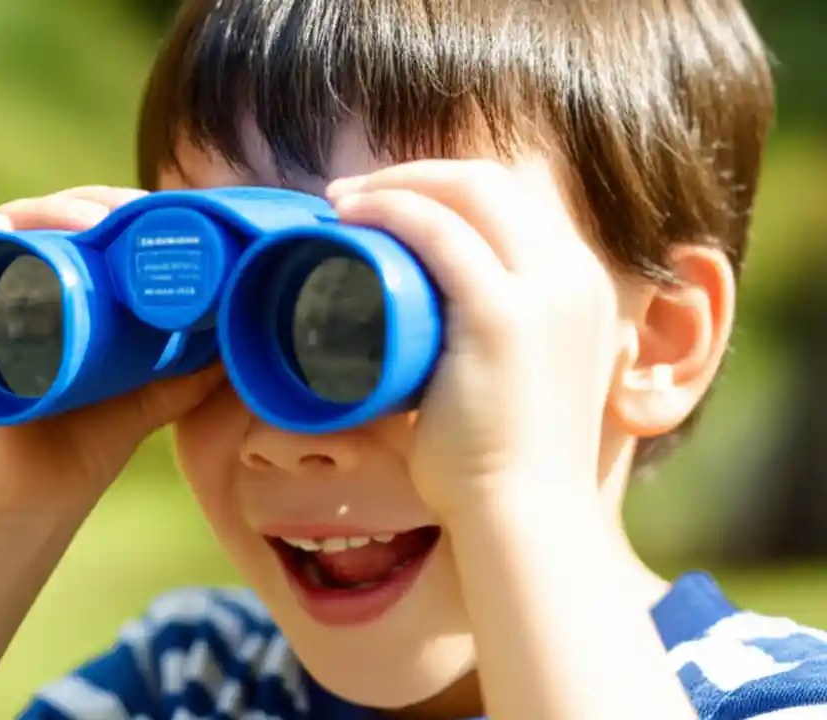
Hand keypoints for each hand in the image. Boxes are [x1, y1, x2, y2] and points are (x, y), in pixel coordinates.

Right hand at [0, 186, 225, 512]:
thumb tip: (243, 335)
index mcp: (61, 288)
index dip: (126, 207)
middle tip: (143, 214)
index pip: (89, 224)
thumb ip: (191, 369)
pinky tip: (11, 233)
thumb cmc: (81, 447)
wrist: (27, 506)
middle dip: (98, 204)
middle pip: (51, 215)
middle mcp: (18, 282)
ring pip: (8, 226)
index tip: (172, 211)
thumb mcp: (149, 396)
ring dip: (49, 213)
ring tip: (96, 228)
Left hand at [327, 159, 619, 521]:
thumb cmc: (500, 461)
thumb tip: (415, 320)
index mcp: (580, 284)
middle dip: (413, 174)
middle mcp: (574, 274)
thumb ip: (487, 339)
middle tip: (349, 195)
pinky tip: (351, 217)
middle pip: (488, 183)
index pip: (510, 200)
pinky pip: (440, 233)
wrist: (524, 516)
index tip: (383, 200)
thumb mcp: (513, 377)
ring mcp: (545, 291)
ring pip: (465, 194)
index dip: (441, 185)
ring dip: (394, 185)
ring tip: (340, 203)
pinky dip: (391, 211)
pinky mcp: (504, 316)